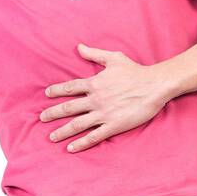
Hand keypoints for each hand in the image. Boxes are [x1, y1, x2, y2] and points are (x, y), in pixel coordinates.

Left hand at [39, 44, 167, 151]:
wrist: (154, 86)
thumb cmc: (135, 71)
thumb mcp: (114, 58)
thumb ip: (94, 54)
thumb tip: (79, 47)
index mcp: (95, 83)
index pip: (70, 88)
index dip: (56, 91)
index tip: (46, 94)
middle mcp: (95, 99)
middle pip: (69, 108)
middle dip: (53, 113)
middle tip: (42, 118)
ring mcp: (103, 114)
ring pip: (77, 124)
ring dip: (62, 131)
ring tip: (51, 137)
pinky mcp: (113, 125)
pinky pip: (94, 136)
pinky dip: (81, 143)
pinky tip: (71, 148)